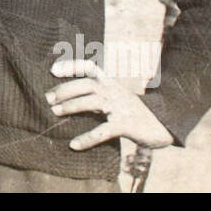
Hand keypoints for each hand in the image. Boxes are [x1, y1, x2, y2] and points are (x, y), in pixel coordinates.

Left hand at [46, 59, 174, 150]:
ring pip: (91, 102)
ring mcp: (120, 107)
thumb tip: (70, 98)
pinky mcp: (125, 124)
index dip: (71, 66)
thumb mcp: (116, 97)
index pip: (89, 67)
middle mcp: (114, 91)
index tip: (53, 70)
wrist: (162, 125)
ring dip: (71, 106)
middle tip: (48, 98)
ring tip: (54, 112)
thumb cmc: (132, 112)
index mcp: (111, 83)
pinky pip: (102, 131)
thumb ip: (98, 94)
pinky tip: (74, 145)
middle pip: (85, 84)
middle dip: (65, 90)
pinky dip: (87, 138)